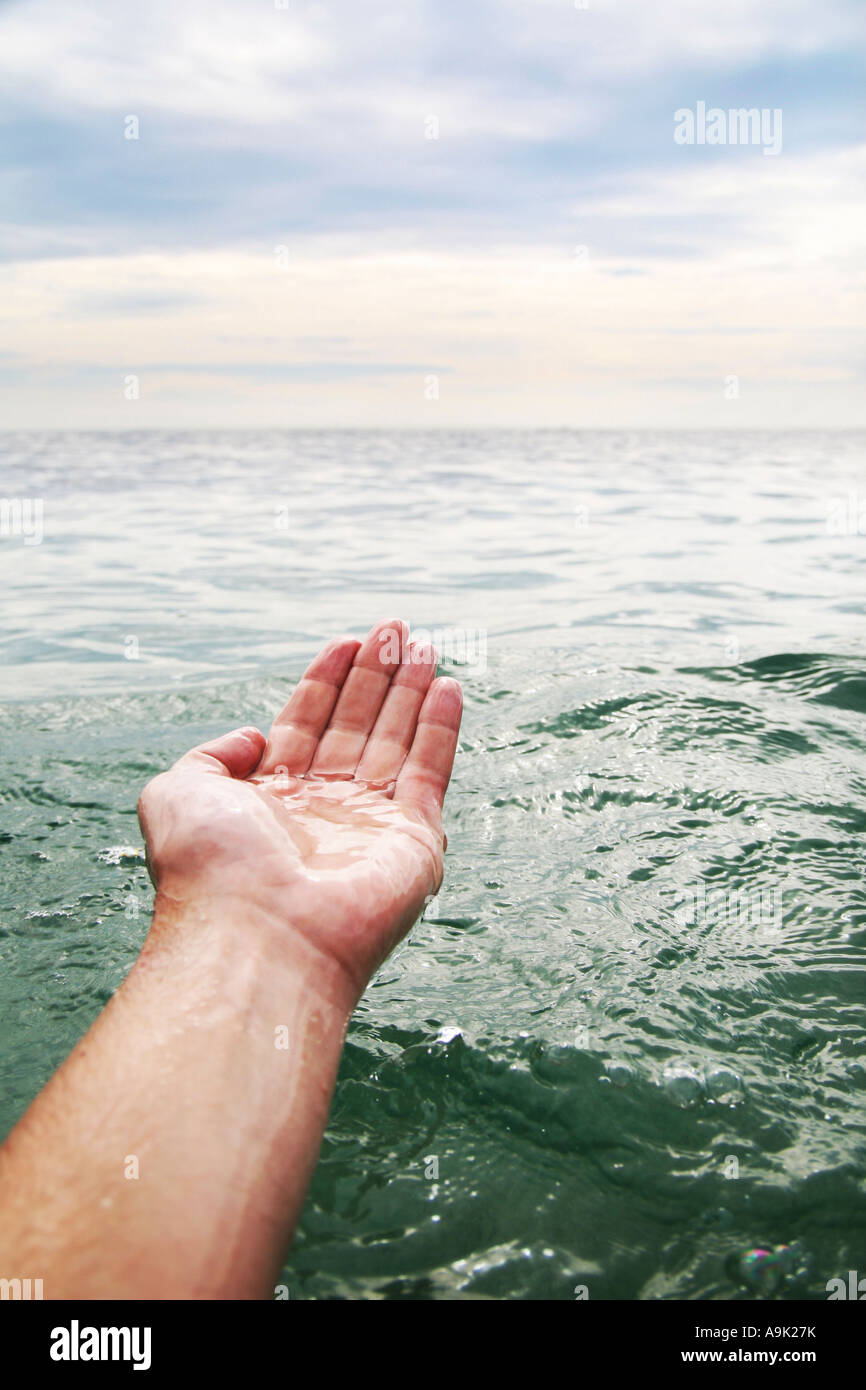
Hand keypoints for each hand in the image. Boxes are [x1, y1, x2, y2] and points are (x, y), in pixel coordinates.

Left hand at [137, 619, 462, 995]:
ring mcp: (371, 825)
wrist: (256, 936)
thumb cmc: (209, 869)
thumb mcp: (178, 792)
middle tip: (395, 627)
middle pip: (356, 725)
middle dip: (376, 675)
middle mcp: (323, 810)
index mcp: (272, 800)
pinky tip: (445, 688)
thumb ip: (211, 755)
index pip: (306, 723)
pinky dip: (440, 729)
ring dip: (411, 690)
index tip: (346, 639)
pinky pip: (431, 772)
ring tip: (423, 643)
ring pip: (397, 741)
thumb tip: (254, 737)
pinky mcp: (413, 841)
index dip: (326, 680)